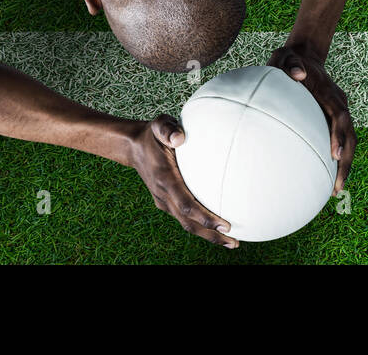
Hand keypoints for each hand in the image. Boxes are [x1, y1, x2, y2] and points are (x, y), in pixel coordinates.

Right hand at [127, 115, 237, 247]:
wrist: (133, 146)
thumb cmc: (153, 134)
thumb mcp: (159, 125)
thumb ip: (168, 129)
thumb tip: (180, 137)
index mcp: (165, 179)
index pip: (187, 205)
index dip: (205, 218)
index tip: (225, 225)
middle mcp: (164, 194)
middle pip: (189, 223)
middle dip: (211, 235)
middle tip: (234, 242)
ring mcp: (164, 200)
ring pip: (186, 224)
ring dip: (207, 235)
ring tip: (231, 242)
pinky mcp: (166, 201)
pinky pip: (184, 217)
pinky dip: (200, 225)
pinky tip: (217, 227)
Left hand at [268, 44, 353, 194]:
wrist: (304, 54)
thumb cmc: (290, 58)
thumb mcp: (285, 56)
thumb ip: (290, 65)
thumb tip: (298, 76)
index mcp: (330, 93)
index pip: (339, 117)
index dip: (339, 136)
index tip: (335, 155)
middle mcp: (339, 104)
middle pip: (351, 136)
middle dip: (346, 162)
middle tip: (337, 187)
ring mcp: (338, 111)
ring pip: (349, 141)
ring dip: (345, 165)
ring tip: (335, 190)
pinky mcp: (333, 116)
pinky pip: (340, 139)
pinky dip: (338, 157)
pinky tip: (326, 176)